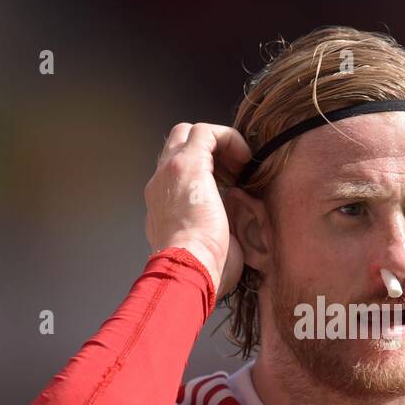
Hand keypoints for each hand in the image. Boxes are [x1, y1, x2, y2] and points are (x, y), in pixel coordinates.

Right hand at [144, 122, 250, 297]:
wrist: (188, 272)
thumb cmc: (204, 271)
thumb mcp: (211, 246)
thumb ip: (220, 227)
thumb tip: (242, 221)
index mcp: (163, 207)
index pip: (179, 172)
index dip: (209, 170)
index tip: (233, 185)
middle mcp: (160, 185)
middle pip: (179, 145)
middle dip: (211, 150)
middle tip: (237, 172)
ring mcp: (168, 172)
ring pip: (190, 134)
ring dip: (221, 144)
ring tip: (243, 166)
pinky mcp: (186, 165)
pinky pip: (206, 132)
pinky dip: (229, 138)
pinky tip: (244, 160)